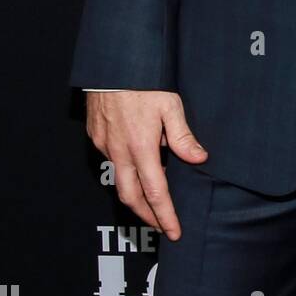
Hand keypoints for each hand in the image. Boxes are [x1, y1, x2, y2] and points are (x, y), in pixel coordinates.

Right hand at [85, 90, 207, 239]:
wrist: (111, 63)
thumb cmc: (143, 80)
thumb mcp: (170, 104)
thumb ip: (182, 136)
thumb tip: (199, 159)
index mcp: (141, 147)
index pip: (156, 193)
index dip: (165, 216)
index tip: (174, 232)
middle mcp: (120, 151)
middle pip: (131, 197)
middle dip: (147, 216)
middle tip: (161, 225)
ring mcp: (105, 145)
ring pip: (119, 181)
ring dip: (135, 195)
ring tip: (152, 201)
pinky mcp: (96, 136)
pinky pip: (111, 161)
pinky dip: (125, 171)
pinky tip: (136, 165)